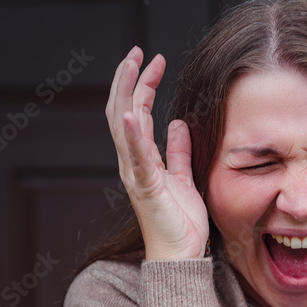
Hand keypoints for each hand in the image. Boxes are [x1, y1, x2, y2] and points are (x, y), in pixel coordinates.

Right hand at [106, 46, 209, 260]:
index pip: (136, 112)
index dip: (142, 85)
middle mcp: (133, 163)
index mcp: (142, 159)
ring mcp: (136, 174)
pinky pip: (137, 158)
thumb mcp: (183, 178)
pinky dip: (133, 135)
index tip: (152, 61)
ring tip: (131, 67)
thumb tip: (179, 124)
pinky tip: (134, 114)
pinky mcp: (146, 187)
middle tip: (138, 52)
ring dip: (127, 94)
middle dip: (129, 79)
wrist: (180, 254)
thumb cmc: (180, 222)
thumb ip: (178, 151)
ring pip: (124, 126)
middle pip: (123, 111)